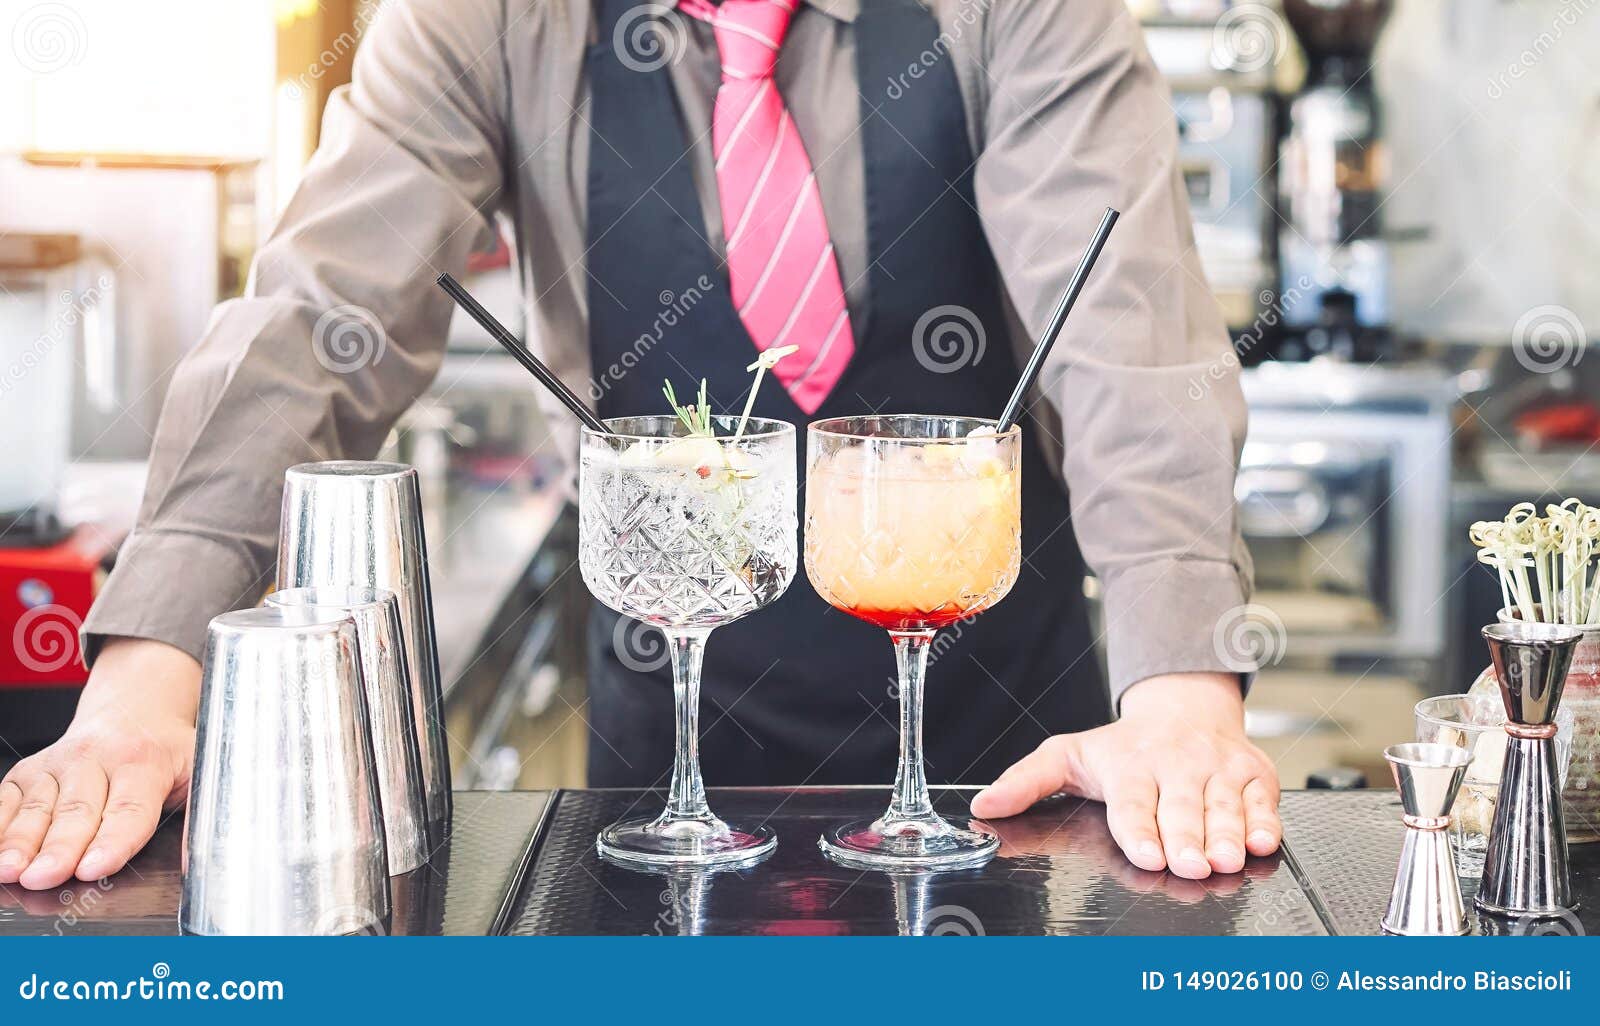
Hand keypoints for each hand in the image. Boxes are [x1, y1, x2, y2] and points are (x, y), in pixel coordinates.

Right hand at [0, 638, 199, 889]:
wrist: (132, 709)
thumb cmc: (165, 751)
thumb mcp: (197, 770)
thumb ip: (199, 815)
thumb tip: (198, 860)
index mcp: (144, 762)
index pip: (129, 810)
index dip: (112, 841)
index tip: (94, 868)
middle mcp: (95, 760)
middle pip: (78, 813)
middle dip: (60, 848)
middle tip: (45, 877)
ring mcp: (56, 765)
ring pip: (38, 809)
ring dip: (20, 842)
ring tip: (10, 870)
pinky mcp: (26, 773)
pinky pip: (5, 801)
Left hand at [970, 672, 1279, 879]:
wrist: (1184, 709)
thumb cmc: (1124, 746)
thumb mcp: (1067, 755)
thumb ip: (1026, 782)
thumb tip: (985, 805)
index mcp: (1128, 764)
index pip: (1133, 802)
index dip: (1140, 828)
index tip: (1145, 852)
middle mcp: (1175, 765)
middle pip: (1181, 809)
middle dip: (1185, 838)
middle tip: (1188, 865)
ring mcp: (1217, 769)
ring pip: (1223, 807)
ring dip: (1226, 834)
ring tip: (1225, 858)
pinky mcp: (1253, 774)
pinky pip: (1262, 801)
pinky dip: (1265, 820)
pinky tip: (1263, 839)